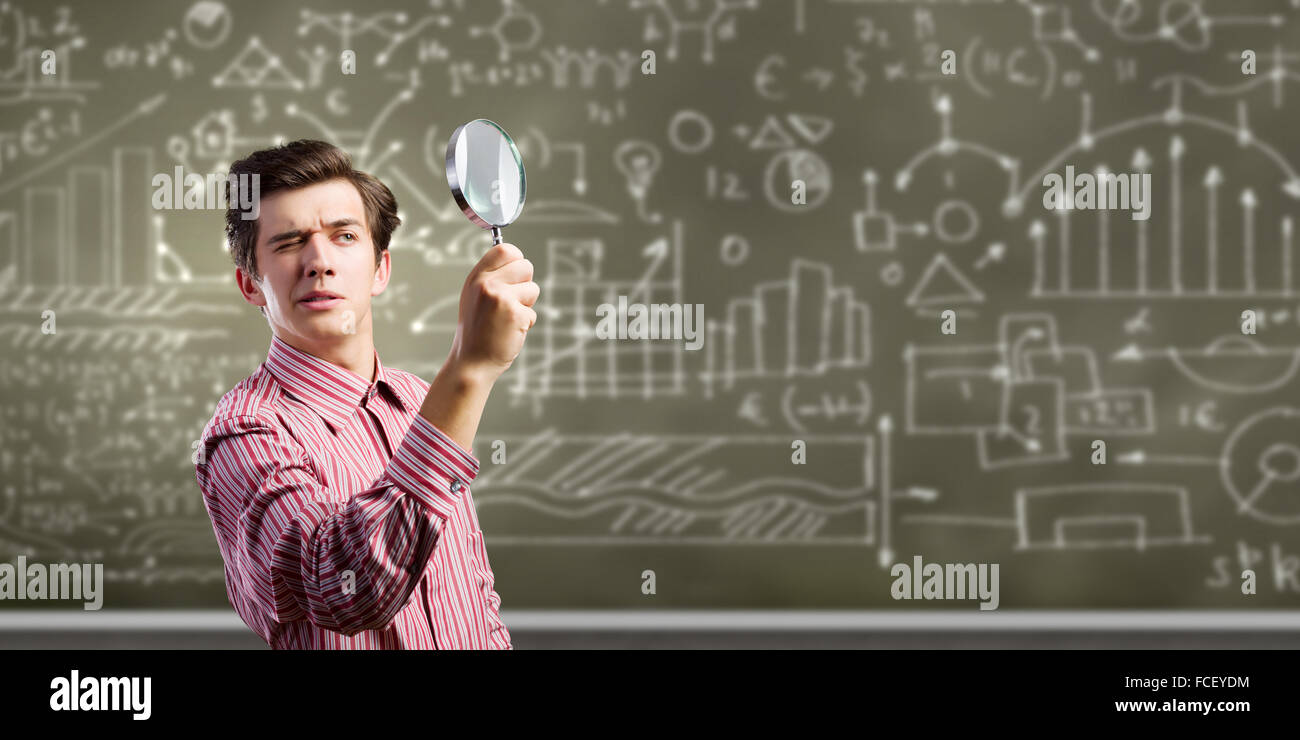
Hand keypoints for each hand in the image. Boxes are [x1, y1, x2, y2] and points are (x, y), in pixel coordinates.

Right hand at [444, 242, 539, 387]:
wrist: (472, 362)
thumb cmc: (477, 331)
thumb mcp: (474, 296)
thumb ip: (491, 277)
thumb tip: (516, 259)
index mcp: (476, 277)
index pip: (504, 249)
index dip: (516, 259)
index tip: (516, 273)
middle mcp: (487, 284)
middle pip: (526, 266)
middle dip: (525, 284)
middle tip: (512, 301)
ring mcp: (501, 298)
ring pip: (533, 289)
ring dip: (526, 305)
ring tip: (507, 318)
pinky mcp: (515, 314)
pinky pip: (533, 313)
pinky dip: (526, 324)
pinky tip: (510, 331)